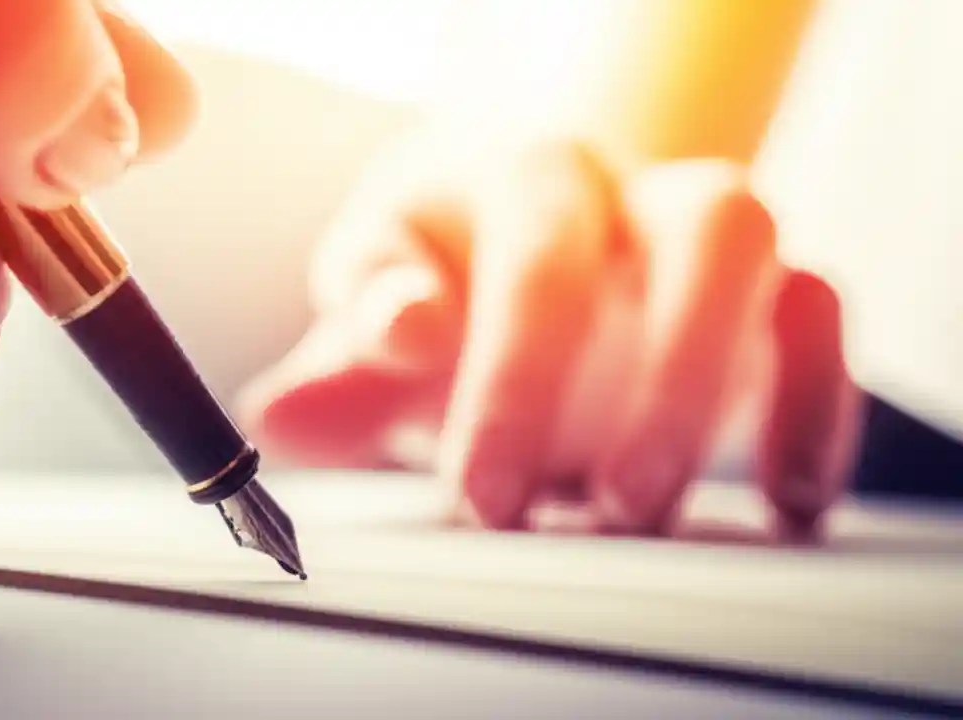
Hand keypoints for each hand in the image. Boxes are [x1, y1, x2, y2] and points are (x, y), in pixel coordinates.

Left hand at [238, 132, 861, 538]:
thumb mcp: (385, 310)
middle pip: (603, 228)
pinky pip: (816, 315)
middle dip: (564, 367)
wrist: (547, 237)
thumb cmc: (457, 271)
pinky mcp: (765, 285)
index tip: (446, 444)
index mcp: (499, 179)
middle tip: (532, 503)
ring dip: (695, 380)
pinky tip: (790, 499)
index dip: (453, 333)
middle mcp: (600, 185)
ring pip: (728, 241)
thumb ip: (341, 365)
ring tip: (644, 507)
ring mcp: (685, 228)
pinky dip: (815, 404)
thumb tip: (273, 421)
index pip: (480, 238)